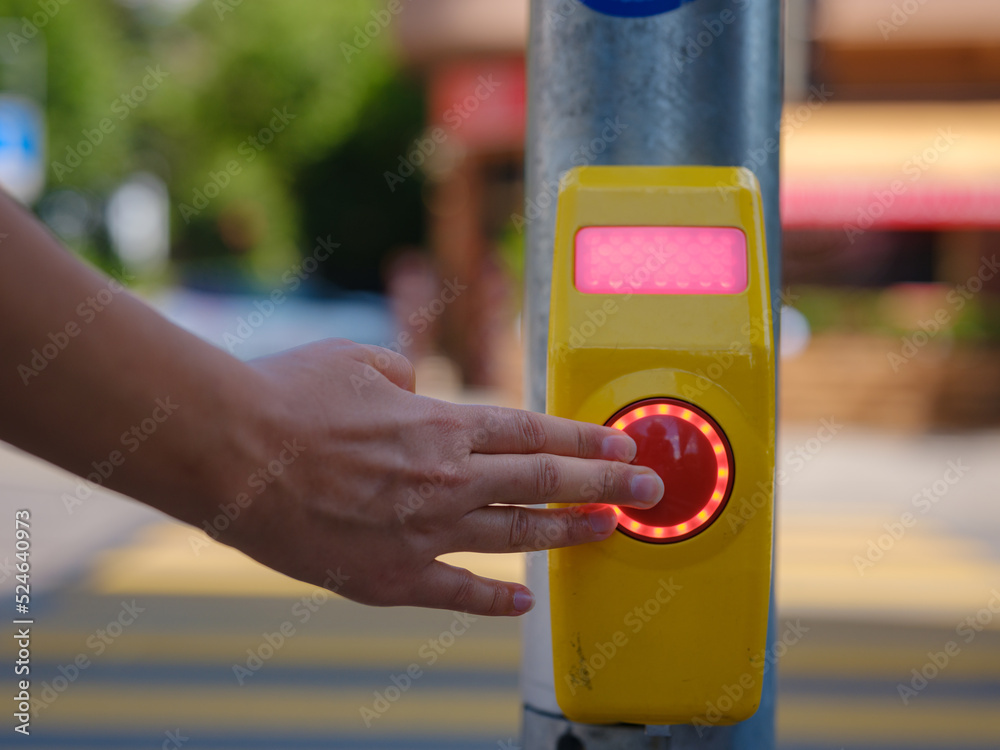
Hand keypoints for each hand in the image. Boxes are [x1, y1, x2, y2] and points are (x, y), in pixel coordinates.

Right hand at [219, 339, 663, 616]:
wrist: (230, 450)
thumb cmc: (288, 395)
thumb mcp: (357, 358)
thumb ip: (404, 372)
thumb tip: (422, 388)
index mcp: (442, 424)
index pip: (534, 431)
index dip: (585, 438)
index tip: (623, 445)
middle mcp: (446, 478)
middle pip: (543, 481)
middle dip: (605, 484)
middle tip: (650, 490)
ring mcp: (422, 532)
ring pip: (516, 535)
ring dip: (569, 533)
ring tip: (611, 532)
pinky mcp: (388, 577)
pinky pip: (455, 592)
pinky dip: (495, 598)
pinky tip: (525, 602)